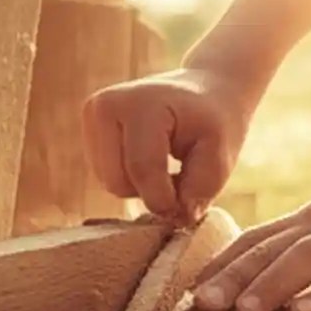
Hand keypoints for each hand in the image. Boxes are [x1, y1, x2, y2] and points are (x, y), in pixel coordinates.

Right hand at [83, 66, 253, 223]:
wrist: (207, 92)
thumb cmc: (215, 124)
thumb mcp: (221, 155)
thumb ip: (201, 188)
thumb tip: (176, 218)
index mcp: (140, 104)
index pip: (142, 168)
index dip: (164, 199)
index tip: (187, 208)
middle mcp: (105, 106)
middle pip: (117, 182)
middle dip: (151, 191)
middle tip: (181, 178)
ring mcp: (93, 115)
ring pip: (109, 183)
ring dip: (141, 186)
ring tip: (168, 166)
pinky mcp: (89, 128)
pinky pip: (106, 176)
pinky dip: (131, 179)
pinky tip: (152, 161)